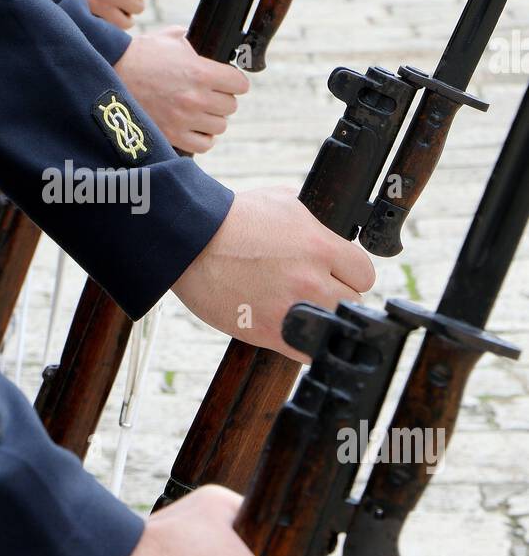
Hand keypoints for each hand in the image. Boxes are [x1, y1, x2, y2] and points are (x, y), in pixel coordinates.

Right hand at [114, 26, 249, 151]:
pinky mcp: (172, 136)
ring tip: (199, 112)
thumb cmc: (138, 56)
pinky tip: (193, 128)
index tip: (227, 81)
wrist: (109, 76)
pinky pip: (204, 145)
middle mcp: (196, 97)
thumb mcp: (167, 39)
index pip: (240, 84)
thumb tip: (197, 40)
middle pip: (230, 106)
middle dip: (221, 99)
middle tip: (209, 95)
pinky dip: (202, 138)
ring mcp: (185, 119)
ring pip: (219, 126)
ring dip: (212, 119)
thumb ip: (189, 40)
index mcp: (200, 71)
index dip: (234, 81)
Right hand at [172, 189, 375, 357]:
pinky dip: (303, 345)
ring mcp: (293, 309)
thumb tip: (328, 228)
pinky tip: (292, 331)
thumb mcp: (283, 202)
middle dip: (336, 295)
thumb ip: (313, 220)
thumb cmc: (232, 218)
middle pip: (352, 302)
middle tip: (314, 290)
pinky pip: (307, 353)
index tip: (336, 273)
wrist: (191, 240)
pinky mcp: (270, 332)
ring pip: (333, 328)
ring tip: (302, 310)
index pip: (364, 273)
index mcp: (321, 246)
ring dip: (321, 320)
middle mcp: (312, 280)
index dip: (349, 273)